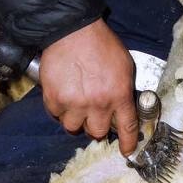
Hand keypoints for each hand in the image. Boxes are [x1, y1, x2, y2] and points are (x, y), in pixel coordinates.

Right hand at [39, 19, 139, 154]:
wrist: (72, 30)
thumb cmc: (100, 44)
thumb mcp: (124, 66)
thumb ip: (124, 90)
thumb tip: (123, 108)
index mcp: (119, 95)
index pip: (127, 128)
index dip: (127, 143)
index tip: (126, 151)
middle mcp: (98, 104)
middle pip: (98, 133)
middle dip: (96, 125)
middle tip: (93, 113)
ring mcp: (74, 104)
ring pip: (74, 128)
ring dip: (76, 119)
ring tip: (76, 103)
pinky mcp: (54, 100)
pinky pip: (57, 116)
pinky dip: (60, 109)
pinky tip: (64, 94)